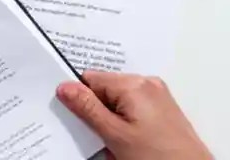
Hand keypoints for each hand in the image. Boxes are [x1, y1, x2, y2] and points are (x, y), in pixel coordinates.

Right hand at [56, 71, 211, 159]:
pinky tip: (131, 146)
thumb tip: (66, 88)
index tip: (76, 117)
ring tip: (120, 147)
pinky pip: (134, 110)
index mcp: (134, 84)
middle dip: (99, 115)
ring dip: (113, 123)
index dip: (80, 98)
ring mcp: (157, 96)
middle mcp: (148, 84)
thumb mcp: (115, 135)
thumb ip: (88, 109)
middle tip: (103, 139)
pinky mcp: (163, 109)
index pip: (92, 79)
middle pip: (106, 90)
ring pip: (120, 103)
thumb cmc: (158, 157)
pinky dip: (126, 125)